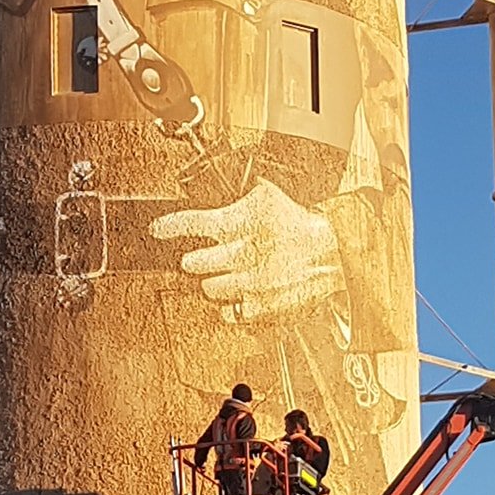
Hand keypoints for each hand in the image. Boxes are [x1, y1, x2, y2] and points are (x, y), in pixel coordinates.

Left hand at [150, 179, 343, 321]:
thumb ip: (239, 193)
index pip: (192, 223)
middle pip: (194, 263)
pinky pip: (230, 311)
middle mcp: (243, 254)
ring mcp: (251, 283)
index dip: (170, 226)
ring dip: (213, 280)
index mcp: (241, 222)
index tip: (158, 230)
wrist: (335, 252)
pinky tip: (239, 292)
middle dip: (195, 259)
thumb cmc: (302, 224)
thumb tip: (216, 183)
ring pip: (210, 288)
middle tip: (199, 258)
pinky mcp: (262, 306)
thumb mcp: (269, 196)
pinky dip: (231, 304)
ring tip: (228, 273)